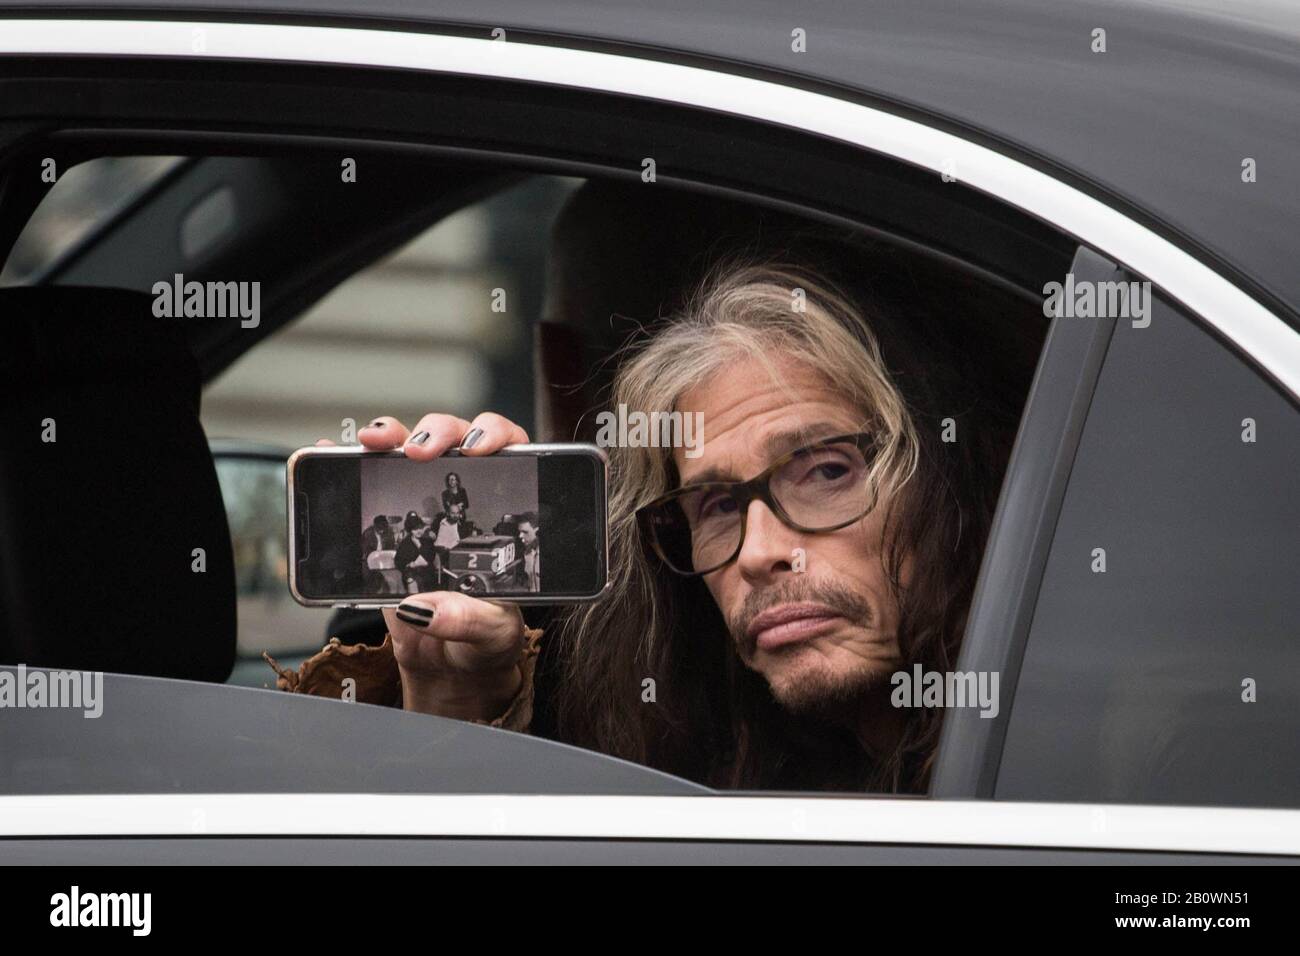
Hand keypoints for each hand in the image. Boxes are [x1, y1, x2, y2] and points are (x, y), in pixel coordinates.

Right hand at [317, 412, 531, 719]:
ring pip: (411, 450)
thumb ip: (467, 620)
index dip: (495, 435)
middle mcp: (465, 502)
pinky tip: (332, 452)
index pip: (512, 452)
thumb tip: (426, 609)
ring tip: (373, 441)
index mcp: (503, 518)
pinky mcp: (389, 525)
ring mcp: (424, 507)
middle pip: (456, 440)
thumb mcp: (491, 633)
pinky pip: (369, 480)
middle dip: (437, 431)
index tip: (475, 448)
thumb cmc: (483, 641)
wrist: (447, 664)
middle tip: (418, 449)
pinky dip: (349, 460)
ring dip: (392, 436)